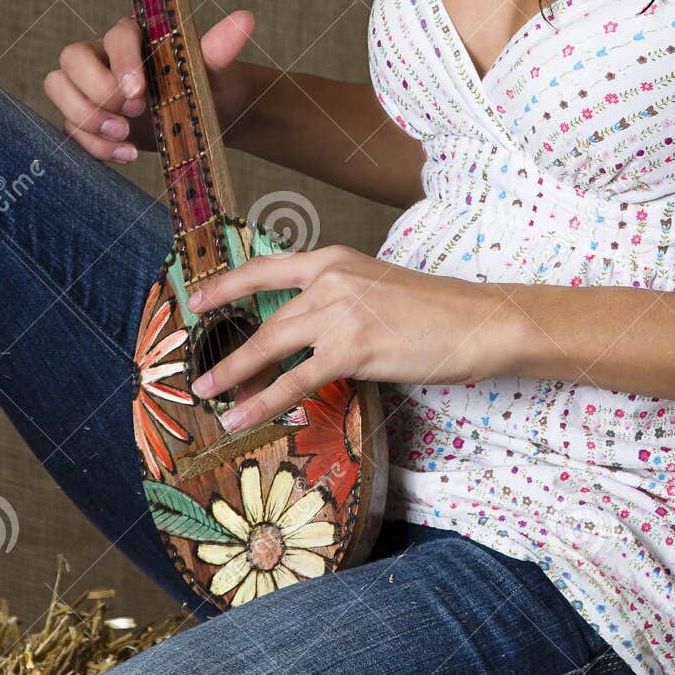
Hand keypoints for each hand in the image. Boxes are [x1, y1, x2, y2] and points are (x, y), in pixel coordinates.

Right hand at [44, 9, 256, 163]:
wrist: (208, 116)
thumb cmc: (209, 84)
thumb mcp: (214, 70)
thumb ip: (220, 48)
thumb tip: (246, 19)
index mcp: (134, 35)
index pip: (113, 37)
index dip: (120, 63)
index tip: (139, 93)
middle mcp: (104, 55)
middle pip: (71, 59)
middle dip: (96, 91)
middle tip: (132, 115)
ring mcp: (90, 86)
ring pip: (58, 88)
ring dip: (85, 117)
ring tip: (124, 136)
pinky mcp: (86, 117)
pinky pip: (69, 127)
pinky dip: (92, 144)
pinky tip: (126, 153)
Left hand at [185, 243, 512, 431]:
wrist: (478, 321)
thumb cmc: (438, 311)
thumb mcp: (378, 288)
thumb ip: (340, 300)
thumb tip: (310, 334)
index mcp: (334, 259)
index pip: (266, 268)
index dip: (227, 285)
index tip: (196, 298)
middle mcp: (330, 279)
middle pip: (264, 316)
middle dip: (227, 346)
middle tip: (199, 370)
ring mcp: (339, 312)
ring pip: (270, 346)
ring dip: (234, 373)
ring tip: (207, 394)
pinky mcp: (351, 349)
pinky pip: (294, 380)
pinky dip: (262, 400)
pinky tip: (241, 415)